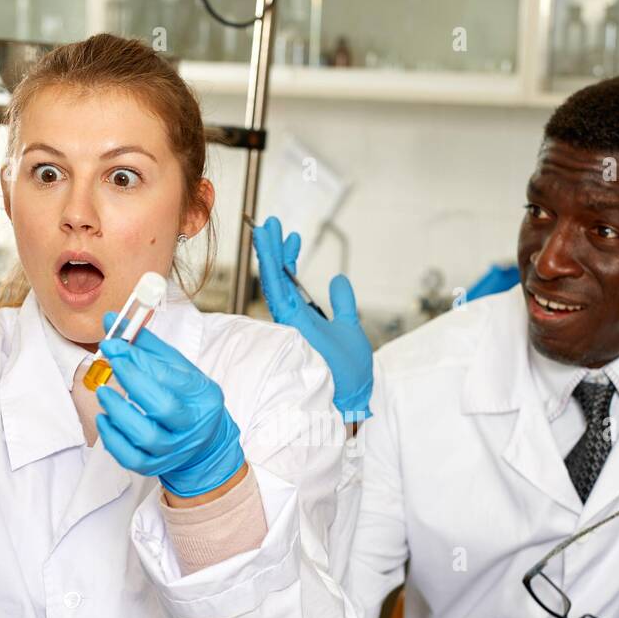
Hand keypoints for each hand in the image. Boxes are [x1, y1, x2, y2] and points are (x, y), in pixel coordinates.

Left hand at [94, 317, 244, 497]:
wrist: (204, 442)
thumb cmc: (186, 398)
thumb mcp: (175, 367)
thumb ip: (143, 344)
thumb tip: (112, 321)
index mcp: (202, 395)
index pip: (171, 376)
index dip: (139, 360)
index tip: (113, 345)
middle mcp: (192, 424)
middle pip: (163, 407)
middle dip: (132, 382)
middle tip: (112, 366)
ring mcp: (175, 448)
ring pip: (146, 436)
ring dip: (119, 412)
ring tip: (104, 394)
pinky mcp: (157, 465)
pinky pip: (131, 458)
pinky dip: (113, 439)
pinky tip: (105, 420)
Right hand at [251, 215, 372, 421]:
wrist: (354, 395)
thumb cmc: (350, 372)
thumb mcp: (350, 327)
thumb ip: (343, 303)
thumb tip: (338, 280)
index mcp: (304, 319)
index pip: (290, 283)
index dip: (290, 259)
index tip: (294, 235)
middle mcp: (293, 321)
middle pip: (277, 280)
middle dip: (272, 250)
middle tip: (269, 222)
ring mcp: (290, 324)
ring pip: (272, 284)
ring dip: (268, 255)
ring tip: (264, 228)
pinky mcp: (291, 327)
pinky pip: (277, 294)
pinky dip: (272, 271)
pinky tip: (269, 252)